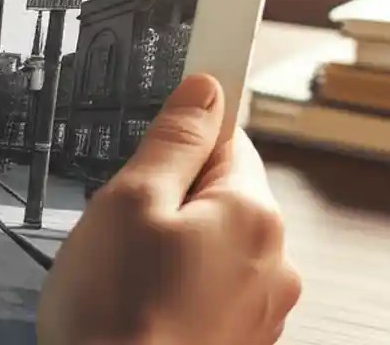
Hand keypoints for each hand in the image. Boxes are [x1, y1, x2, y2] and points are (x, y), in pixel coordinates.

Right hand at [37, 74, 300, 344]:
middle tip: (122, 216)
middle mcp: (273, 258)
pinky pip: (211, 282)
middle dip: (171, 192)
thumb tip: (203, 91)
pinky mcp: (243, 337)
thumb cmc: (117, 320)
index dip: (193, 114)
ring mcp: (262, 304)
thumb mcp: (127, 203)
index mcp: (251, 213)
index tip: (193, 72)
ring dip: (173, 241)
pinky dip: (178, 282)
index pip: (229, 132)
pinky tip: (139, 301)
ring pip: (212, 238)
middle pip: (220, 187)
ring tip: (124, 271)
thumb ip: (172, 140)